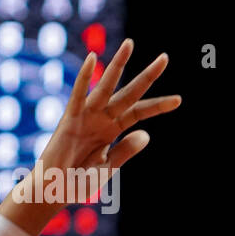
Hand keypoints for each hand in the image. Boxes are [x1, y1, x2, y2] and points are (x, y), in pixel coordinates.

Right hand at [46, 38, 180, 171]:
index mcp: (113, 129)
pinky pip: (78, 94)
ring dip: (118, 65)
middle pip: (130, 93)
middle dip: (147, 76)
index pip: (140, 112)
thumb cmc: (79, 180)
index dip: (158, 105)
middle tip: (165, 58)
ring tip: (130, 45)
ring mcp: (86, 115)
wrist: (55, 190)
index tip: (179, 99)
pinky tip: (94, 58)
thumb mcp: (109, 167)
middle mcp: (102, 118)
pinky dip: (84, 77)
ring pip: (106, 86)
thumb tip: (146, 134)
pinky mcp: (69, 118)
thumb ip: (126, 150)